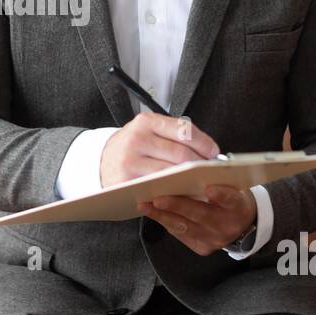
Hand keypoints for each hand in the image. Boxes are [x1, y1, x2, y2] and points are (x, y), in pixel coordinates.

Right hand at [100, 111, 219, 187]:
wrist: (101, 160)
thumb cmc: (133, 146)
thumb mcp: (148, 130)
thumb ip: (174, 136)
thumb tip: (208, 151)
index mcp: (146, 122)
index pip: (183, 130)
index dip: (203, 143)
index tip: (214, 152)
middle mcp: (137, 139)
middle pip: (180, 153)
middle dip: (200, 165)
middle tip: (210, 172)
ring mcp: (131, 161)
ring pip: (170, 172)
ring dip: (190, 180)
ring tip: (201, 183)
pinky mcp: (127, 180)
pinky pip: (158, 187)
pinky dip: (175, 191)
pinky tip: (183, 192)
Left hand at [136, 184, 255, 256]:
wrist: (240, 224)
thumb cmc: (230, 197)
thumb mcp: (231, 186)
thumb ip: (216, 180)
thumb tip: (188, 169)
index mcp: (239, 207)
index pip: (231, 199)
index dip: (221, 195)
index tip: (209, 188)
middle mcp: (227, 226)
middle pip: (202, 215)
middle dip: (178, 205)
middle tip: (158, 198)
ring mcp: (214, 239)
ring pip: (185, 226)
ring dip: (162, 215)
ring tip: (145, 205)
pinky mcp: (202, 247)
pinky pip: (180, 234)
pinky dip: (165, 221)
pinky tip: (152, 212)